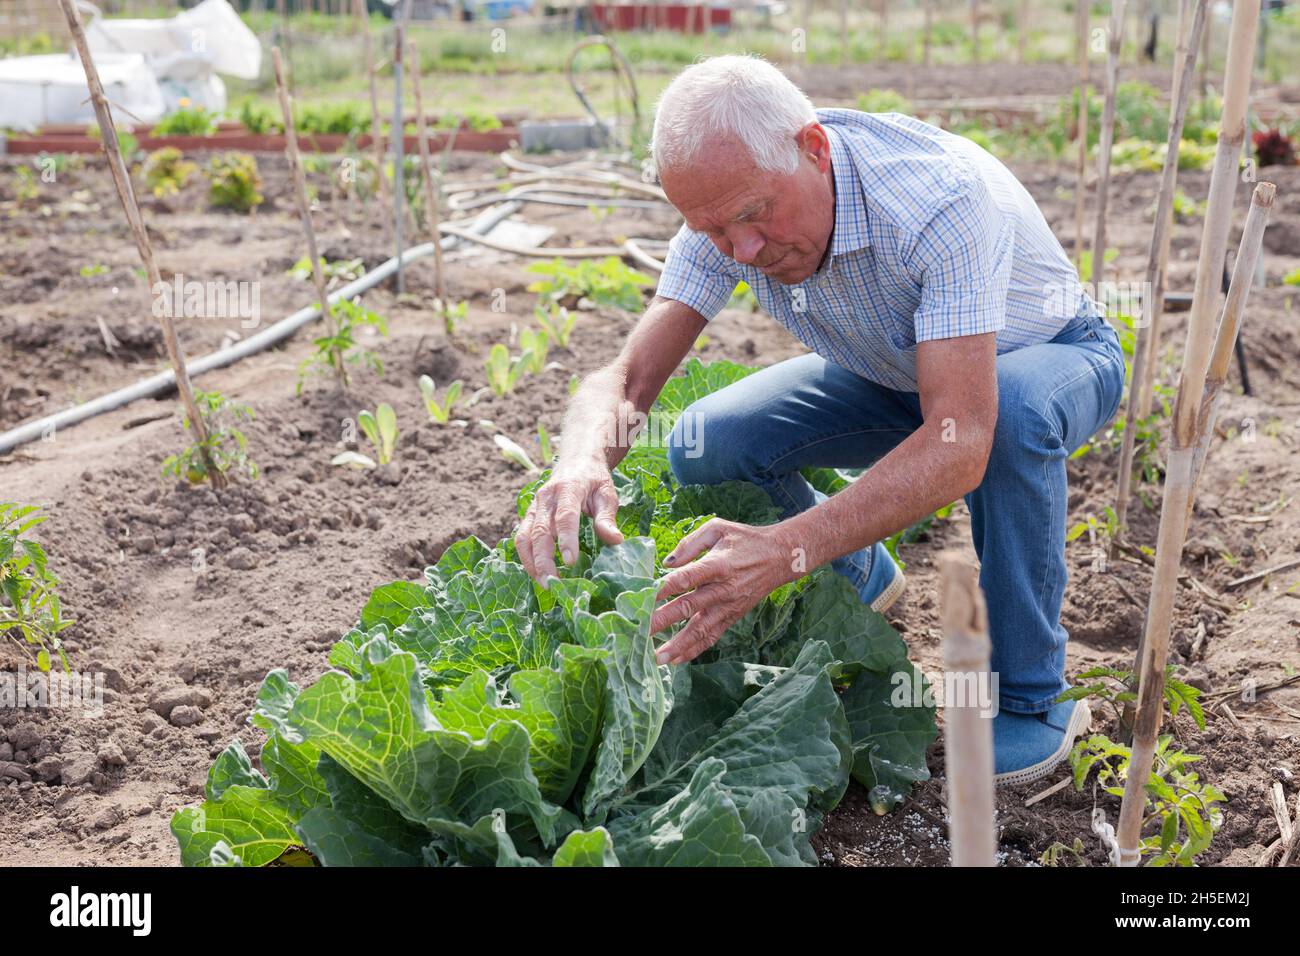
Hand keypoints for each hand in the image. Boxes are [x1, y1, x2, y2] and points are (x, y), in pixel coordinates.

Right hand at [515, 458, 622, 582]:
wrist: (576, 459)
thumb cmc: (594, 479)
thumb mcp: (607, 493)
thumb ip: (607, 517)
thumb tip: (616, 541)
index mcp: (569, 489)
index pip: (565, 516)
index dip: (566, 539)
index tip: (570, 561)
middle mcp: (547, 497)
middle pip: (540, 531)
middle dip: (544, 559)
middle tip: (553, 583)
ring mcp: (535, 506)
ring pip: (524, 536)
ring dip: (531, 562)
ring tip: (544, 583)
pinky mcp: (530, 514)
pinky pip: (521, 537)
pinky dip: (526, 557)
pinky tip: (536, 572)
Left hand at [650, 519, 795, 664]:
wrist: (780, 557)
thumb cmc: (745, 539)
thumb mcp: (718, 528)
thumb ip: (691, 543)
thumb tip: (667, 563)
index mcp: (717, 565)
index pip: (686, 578)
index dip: (663, 588)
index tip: (642, 597)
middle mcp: (722, 589)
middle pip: (688, 607)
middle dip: (662, 621)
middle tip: (639, 633)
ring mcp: (728, 606)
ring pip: (700, 630)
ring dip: (678, 645)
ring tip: (657, 658)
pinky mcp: (732, 617)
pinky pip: (712, 637)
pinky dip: (694, 650)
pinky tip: (676, 660)